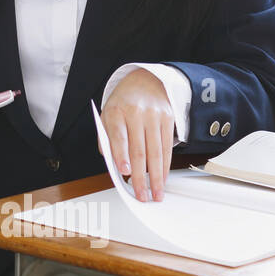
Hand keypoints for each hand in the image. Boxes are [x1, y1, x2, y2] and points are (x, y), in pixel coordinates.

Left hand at [100, 69, 174, 201]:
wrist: (145, 81)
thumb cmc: (123, 103)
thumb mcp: (107, 115)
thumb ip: (106, 139)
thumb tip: (112, 163)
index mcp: (116, 112)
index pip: (119, 135)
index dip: (121, 155)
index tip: (124, 172)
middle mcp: (136, 113)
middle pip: (139, 149)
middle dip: (141, 176)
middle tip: (141, 194)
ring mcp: (154, 116)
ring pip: (156, 151)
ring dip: (156, 176)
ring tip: (155, 193)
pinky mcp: (168, 119)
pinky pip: (167, 147)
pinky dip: (165, 166)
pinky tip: (162, 178)